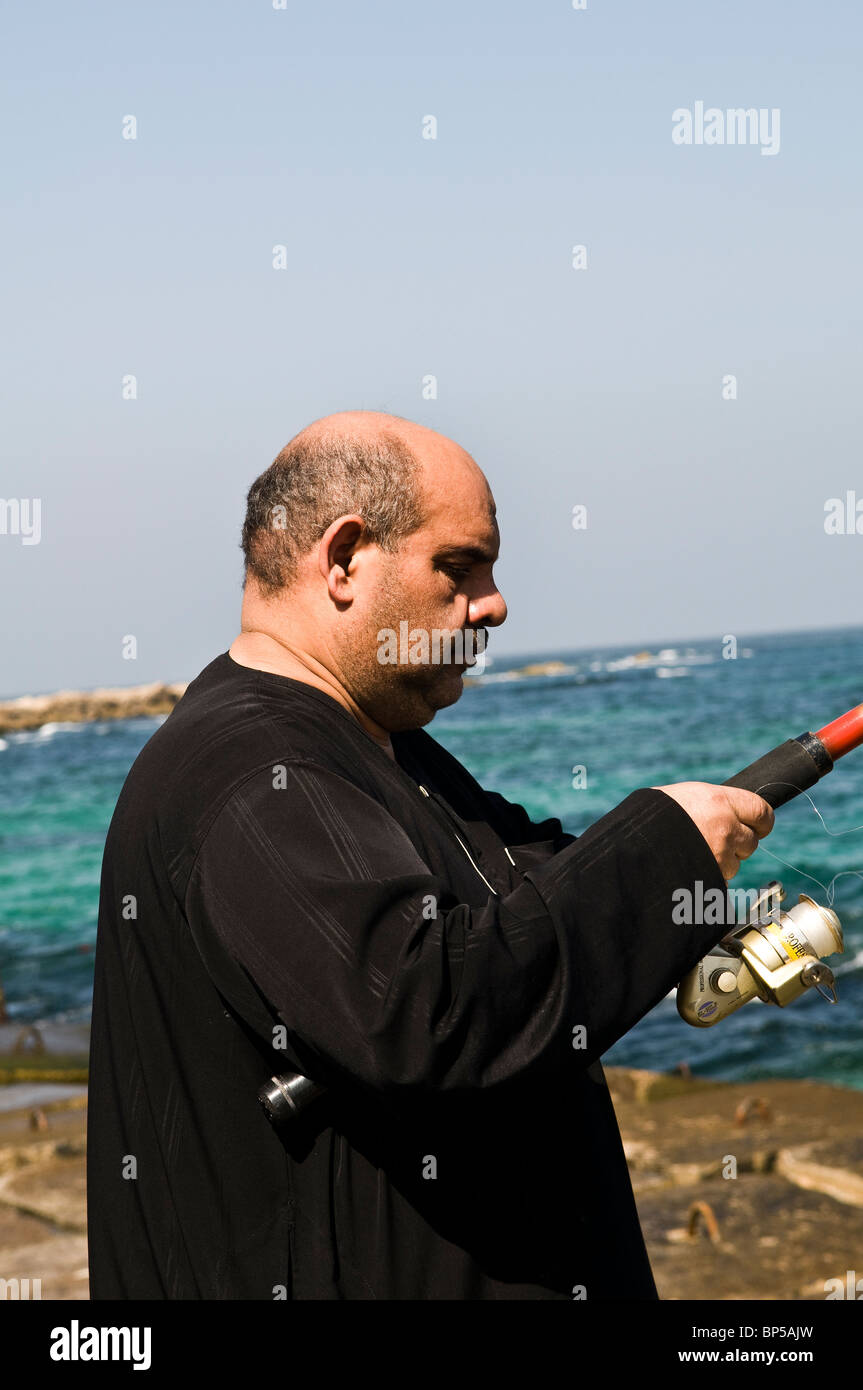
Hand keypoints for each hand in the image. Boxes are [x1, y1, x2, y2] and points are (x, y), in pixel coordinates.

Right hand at [652, 782, 774, 880]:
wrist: (629, 850)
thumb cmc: (648, 818)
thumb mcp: (681, 797)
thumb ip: (709, 804)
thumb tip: (727, 810)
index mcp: (719, 801)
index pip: (762, 811)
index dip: (761, 821)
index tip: (757, 825)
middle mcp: (725, 828)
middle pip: (752, 841)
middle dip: (739, 843)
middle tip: (718, 840)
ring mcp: (719, 856)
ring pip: (735, 864)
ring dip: (722, 862)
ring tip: (695, 853)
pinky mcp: (711, 878)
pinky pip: (720, 880)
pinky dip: (709, 876)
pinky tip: (690, 867)